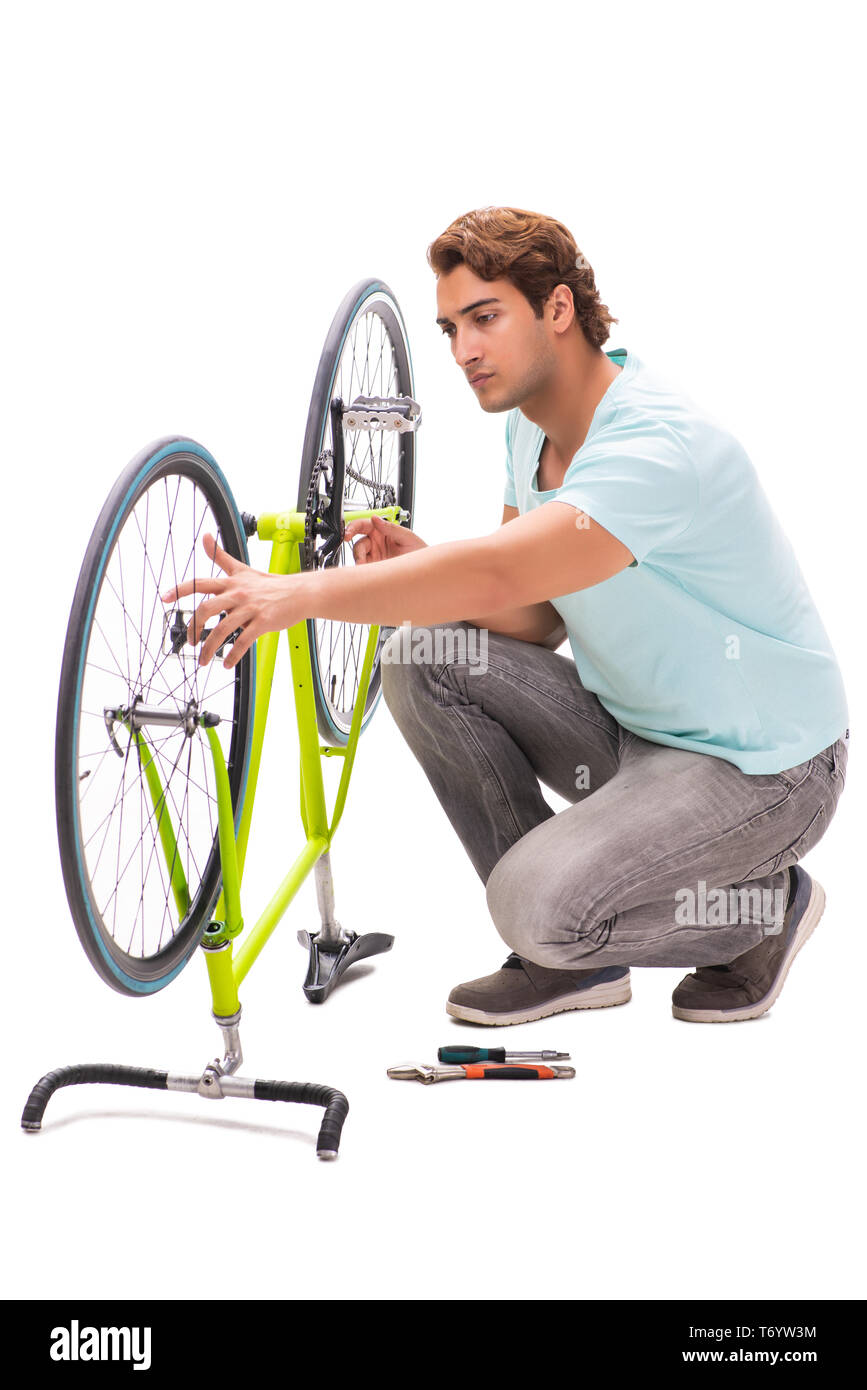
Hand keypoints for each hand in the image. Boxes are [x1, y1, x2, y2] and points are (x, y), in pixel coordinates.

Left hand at [160, 533, 294, 669]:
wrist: (299, 593)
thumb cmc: (269, 583)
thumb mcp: (242, 568)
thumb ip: (220, 555)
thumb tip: (205, 537)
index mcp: (230, 583)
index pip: (200, 583)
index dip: (180, 590)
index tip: (164, 598)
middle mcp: (237, 594)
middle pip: (207, 609)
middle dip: (194, 628)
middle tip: (191, 642)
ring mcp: (250, 609)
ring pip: (222, 630)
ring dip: (209, 649)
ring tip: (204, 660)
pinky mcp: (262, 622)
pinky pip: (243, 642)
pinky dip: (232, 656)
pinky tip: (227, 664)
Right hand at [343, 515, 425, 563]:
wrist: (426, 570)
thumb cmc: (420, 551)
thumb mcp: (408, 537)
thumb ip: (391, 528)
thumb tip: (376, 518)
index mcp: (382, 531)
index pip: (363, 525)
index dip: (353, 527)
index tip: (349, 533)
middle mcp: (376, 543)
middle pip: (357, 542)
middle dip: (354, 549)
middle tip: (357, 553)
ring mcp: (374, 557)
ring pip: (358, 556)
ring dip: (359, 560)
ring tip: (364, 566)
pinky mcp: (374, 569)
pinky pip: (363, 568)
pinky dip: (362, 570)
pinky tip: (366, 571)